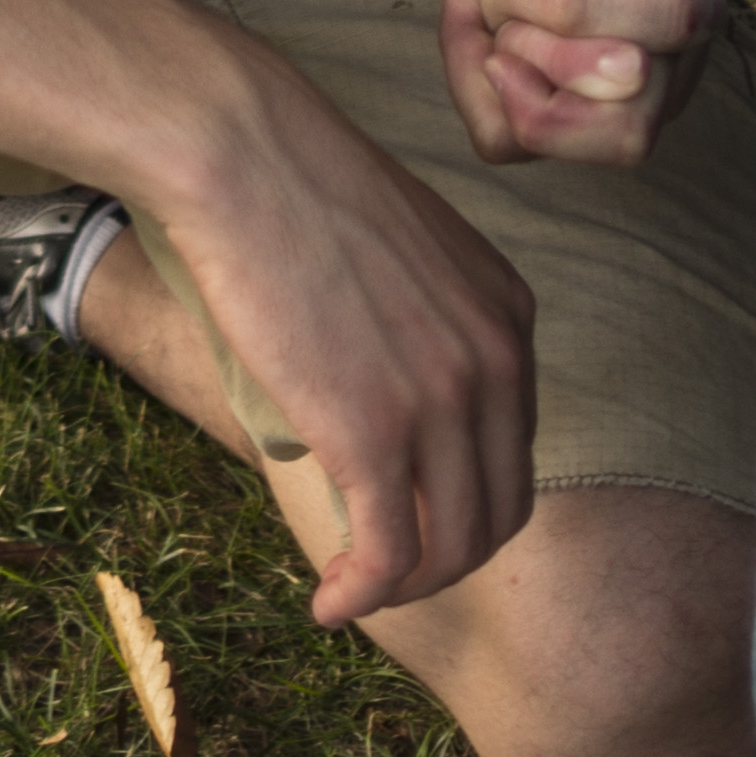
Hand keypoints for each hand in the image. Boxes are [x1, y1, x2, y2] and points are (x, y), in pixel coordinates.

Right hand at [125, 59, 549, 627]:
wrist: (242, 152)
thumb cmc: (294, 181)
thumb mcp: (399, 244)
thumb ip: (420, 309)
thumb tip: (383, 365)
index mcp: (506, 315)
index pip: (513, 445)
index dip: (466, 497)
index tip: (412, 512)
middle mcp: (494, 363)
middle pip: (500, 508)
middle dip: (447, 557)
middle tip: (387, 570)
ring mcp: (441, 402)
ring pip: (453, 546)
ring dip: (406, 590)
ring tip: (352, 594)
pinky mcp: (374, 433)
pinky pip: (389, 553)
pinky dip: (363, 596)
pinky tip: (328, 605)